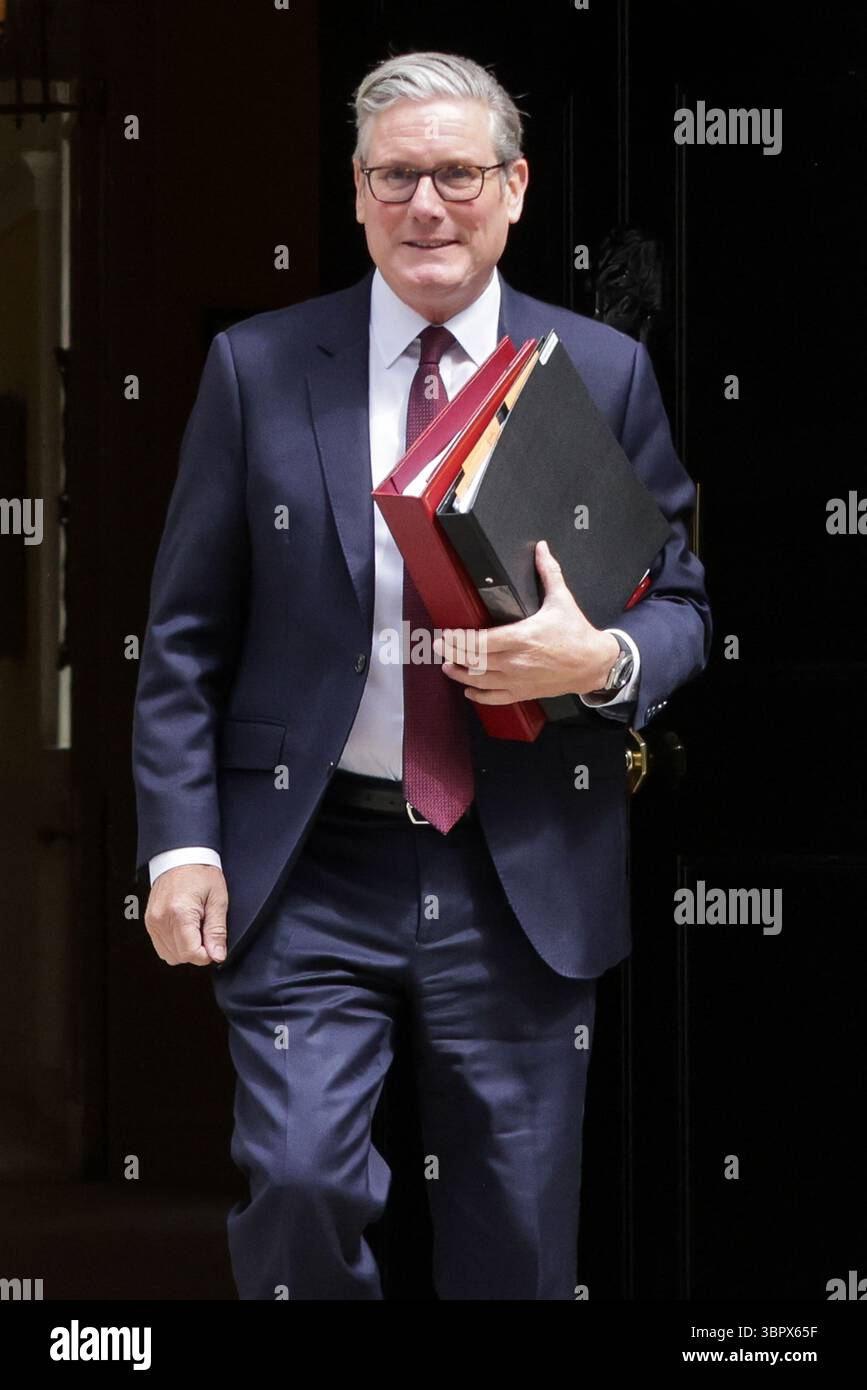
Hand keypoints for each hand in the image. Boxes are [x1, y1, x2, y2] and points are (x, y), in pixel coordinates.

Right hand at [144, 865, 227, 965]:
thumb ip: (217, 931)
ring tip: (196, 928)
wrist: (180, 856)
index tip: (215, 945)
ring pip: (169, 955)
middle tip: (207, 932)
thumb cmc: (202, 873)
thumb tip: (217, 956)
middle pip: (180, 956)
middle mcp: (161, 919)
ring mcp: (152, 921)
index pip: (190, 953)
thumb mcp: (218, 899)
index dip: (207, 955)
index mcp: (179, 913)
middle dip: (197, 952)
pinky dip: (175, 945)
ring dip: (185, 950)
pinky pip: (161, 946)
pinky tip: (185, 929)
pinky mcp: (149, 922)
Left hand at [432, 539, 619, 704]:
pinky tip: (469, 689)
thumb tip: (541, 548)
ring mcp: (518, 679)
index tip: (445, 634)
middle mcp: (516, 661)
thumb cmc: (577, 634)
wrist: (594, 663)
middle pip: (474, 660)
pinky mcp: (523, 692)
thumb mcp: (562, 600)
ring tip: (448, 666)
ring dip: (460, 674)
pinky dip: (479, 695)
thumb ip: (548, 573)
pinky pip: (495, 697)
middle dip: (452, 653)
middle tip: (438, 646)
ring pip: (480, 680)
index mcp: (522, 637)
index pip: (480, 641)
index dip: (458, 639)